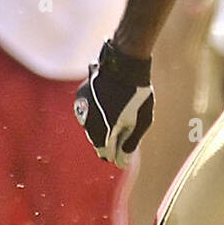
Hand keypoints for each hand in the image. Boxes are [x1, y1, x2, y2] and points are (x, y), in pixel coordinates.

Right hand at [74, 41, 153, 167]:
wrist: (124, 65)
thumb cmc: (138, 93)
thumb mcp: (142, 119)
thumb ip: (132, 140)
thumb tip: (123, 158)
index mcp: (105, 129)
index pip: (104, 151)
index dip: (112, 156)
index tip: (118, 160)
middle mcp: (90, 120)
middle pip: (96, 139)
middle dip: (106, 144)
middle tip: (115, 148)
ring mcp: (83, 108)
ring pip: (89, 126)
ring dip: (99, 129)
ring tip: (110, 131)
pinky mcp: (80, 96)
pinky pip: (86, 111)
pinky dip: (95, 115)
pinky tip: (104, 113)